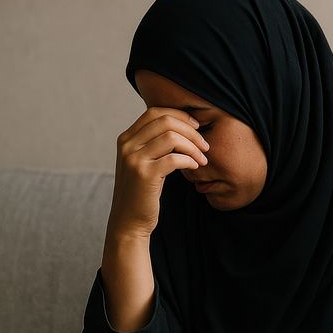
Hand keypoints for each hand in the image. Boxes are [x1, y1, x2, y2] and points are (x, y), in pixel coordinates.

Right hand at [108, 108, 208, 239]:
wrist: (129, 220)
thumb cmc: (143, 191)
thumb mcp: (145, 162)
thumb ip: (154, 143)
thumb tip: (181, 124)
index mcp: (126, 138)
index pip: (155, 112)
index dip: (180, 115)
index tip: (196, 127)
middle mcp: (127, 145)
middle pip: (165, 121)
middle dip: (191, 131)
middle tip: (205, 145)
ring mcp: (134, 159)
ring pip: (172, 137)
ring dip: (193, 147)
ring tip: (202, 159)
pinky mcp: (144, 174)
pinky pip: (174, 158)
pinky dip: (190, 160)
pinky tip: (195, 167)